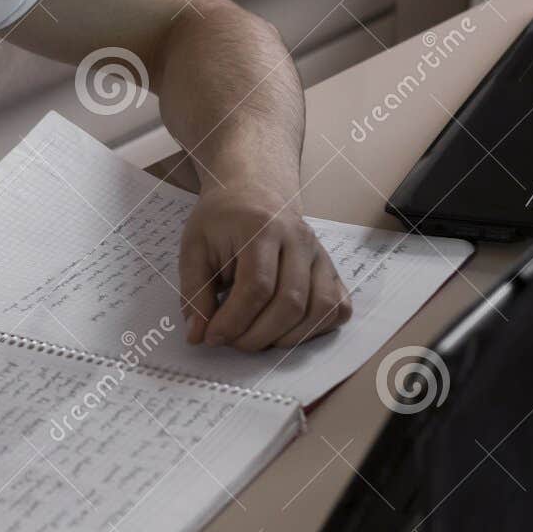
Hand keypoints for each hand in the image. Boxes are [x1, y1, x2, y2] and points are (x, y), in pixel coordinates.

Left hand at [178, 183, 351, 351]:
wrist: (255, 189)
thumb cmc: (222, 220)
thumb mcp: (194, 248)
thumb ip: (194, 293)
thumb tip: (197, 336)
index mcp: (263, 229)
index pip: (258, 287)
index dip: (234, 320)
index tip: (212, 337)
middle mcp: (300, 240)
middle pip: (291, 303)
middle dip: (257, 335)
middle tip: (231, 342)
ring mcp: (321, 255)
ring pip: (320, 309)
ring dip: (287, 338)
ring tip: (255, 338)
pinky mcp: (331, 270)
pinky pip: (338, 308)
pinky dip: (316, 329)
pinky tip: (286, 330)